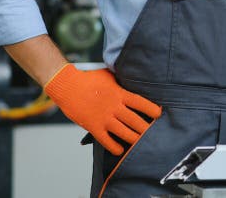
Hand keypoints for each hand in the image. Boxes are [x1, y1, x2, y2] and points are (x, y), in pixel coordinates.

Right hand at [44, 64, 161, 154]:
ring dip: (134, 139)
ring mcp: (103, 118)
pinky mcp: (93, 126)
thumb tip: (132, 77)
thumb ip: (120, 80)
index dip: (151, 109)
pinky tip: (120, 150)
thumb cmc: (88, 78)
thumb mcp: (108, 75)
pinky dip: (114, 147)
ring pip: (123, 132)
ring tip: (142, 143)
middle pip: (135, 121)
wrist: (66, 85)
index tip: (159, 114)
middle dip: (146, 128)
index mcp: (119, 93)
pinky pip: (106, 140)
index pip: (140, 102)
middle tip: (154, 134)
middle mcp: (113, 107)